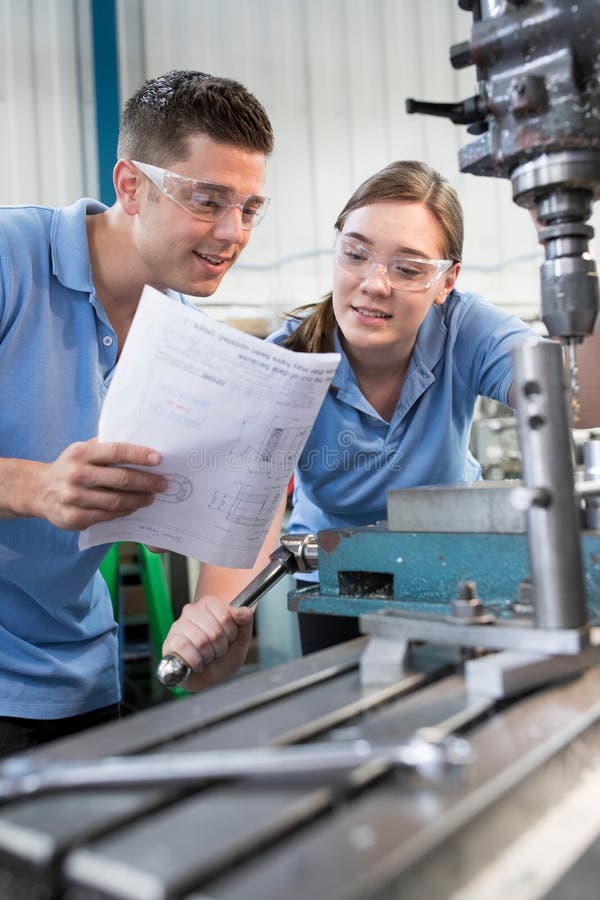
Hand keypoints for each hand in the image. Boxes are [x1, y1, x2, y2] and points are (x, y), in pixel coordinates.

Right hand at [29, 438, 167, 529]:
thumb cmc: (71, 467)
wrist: (38, 490)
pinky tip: (134, 507)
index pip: (116, 451)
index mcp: (81, 453)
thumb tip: (142, 446)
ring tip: (151, 497)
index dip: (139, 455)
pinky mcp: (74, 518)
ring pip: (116, 501)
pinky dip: (125, 512)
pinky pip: (107, 516)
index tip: (158, 459)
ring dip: (139, 500)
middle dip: (147, 482)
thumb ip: (105, 447)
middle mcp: (77, 474)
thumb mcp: (82, 450)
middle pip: (121, 479)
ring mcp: (74, 498)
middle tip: (163, 483)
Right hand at [162, 595, 253, 690]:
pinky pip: (185, 649)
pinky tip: (196, 662)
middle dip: (221, 647)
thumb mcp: (241, 639)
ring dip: (208, 656)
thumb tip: (241, 611)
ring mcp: (179, 626)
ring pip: (201, 641)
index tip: (229, 638)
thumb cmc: (222, 657)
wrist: (208, 678)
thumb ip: (245, 620)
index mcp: (209, 604)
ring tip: (206, 656)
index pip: (226, 615)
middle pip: (215, 630)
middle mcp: (192, 611)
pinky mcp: (170, 642)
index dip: (231, 632)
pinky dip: (195, 662)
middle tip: (217, 650)